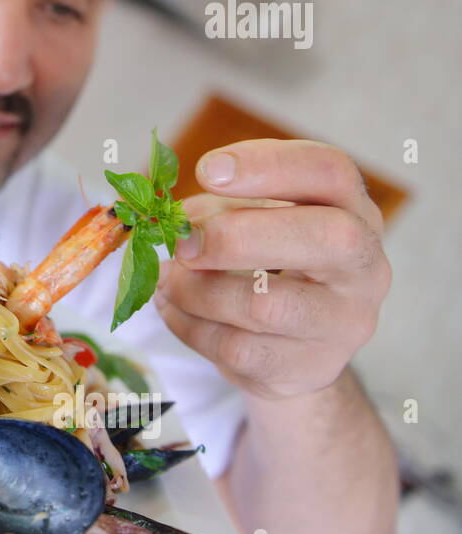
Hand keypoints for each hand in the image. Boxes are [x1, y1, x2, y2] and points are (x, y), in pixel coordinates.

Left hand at [153, 139, 390, 400]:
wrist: (295, 348)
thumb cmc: (269, 264)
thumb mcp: (253, 221)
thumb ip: (219, 210)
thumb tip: (178, 221)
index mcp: (352, 209)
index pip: (329, 171)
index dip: (268, 165)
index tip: (208, 170)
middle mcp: (364, 265)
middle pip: (323, 237)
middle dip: (235, 236)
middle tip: (182, 242)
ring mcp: (344, 323)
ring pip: (263, 304)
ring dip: (196, 289)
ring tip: (169, 278)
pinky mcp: (309, 369)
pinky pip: (236, 348)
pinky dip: (189, 325)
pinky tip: (176, 309)